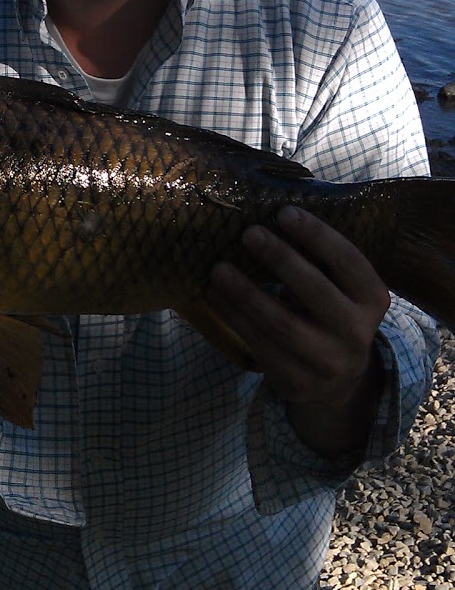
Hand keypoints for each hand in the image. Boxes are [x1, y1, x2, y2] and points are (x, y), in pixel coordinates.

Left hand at [208, 206, 389, 456]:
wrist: (338, 381)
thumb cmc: (330, 313)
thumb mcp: (341, 289)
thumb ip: (320, 259)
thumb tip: (272, 207)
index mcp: (373, 299)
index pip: (348, 261)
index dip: (317, 235)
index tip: (284, 211)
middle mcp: (357, 332)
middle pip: (315, 292)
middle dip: (280, 259)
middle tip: (249, 233)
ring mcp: (329, 362)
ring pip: (281, 324)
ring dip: (246, 292)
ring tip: (219, 268)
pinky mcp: (298, 382)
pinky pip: (261, 346)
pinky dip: (235, 318)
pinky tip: (216, 296)